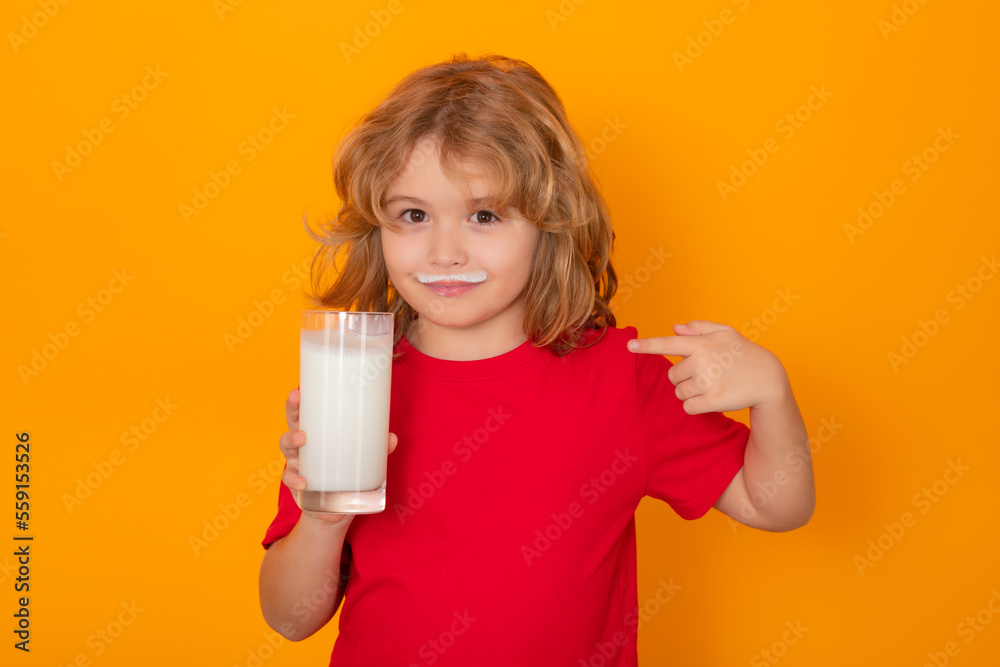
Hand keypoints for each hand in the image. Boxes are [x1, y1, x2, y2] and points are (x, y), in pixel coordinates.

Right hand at [279, 388, 398, 523]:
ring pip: (286, 447)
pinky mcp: (295, 485)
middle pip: (292, 423)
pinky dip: (294, 479)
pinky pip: (289, 479)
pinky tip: (303, 481)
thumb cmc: (345, 477)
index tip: (299, 389)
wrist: (333, 512)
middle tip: (296, 400)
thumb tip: (391, 438)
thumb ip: (376, 450)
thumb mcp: (361, 461)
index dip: (299, 400)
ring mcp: (295, 464)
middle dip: (292, 409)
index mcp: (316, 434)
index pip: (305, 413)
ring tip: (301, 439)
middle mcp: (301, 446)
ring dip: (291, 440)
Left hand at [627, 320, 788, 413]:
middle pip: (672, 376)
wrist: (768, 378)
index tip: (629, 347)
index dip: (646, 346)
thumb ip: (698, 329)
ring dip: (690, 391)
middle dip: (683, 377)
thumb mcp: (725, 332)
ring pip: (679, 392)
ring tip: (712, 384)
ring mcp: (707, 382)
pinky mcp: (712, 401)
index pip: (668, 344)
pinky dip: (696, 406)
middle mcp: (701, 362)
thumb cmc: (743, 353)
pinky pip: (688, 407)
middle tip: (705, 374)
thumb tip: (674, 328)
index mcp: (701, 344)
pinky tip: (712, 397)